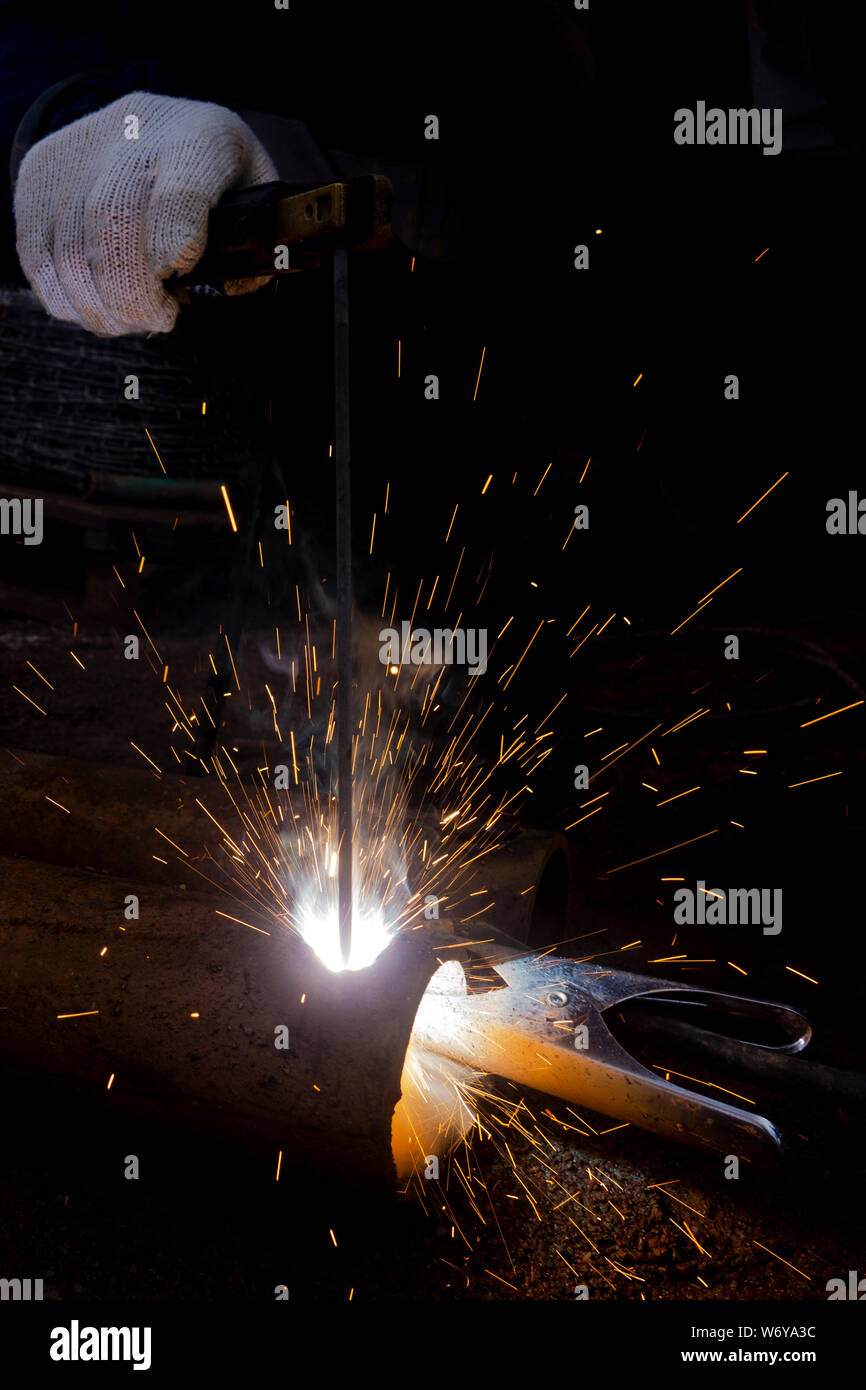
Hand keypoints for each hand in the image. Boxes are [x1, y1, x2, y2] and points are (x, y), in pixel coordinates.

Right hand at [14, 91, 277, 335]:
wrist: (164, 127)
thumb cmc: (218, 179)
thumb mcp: (253, 206)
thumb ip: (248, 249)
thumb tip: (218, 289)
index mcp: (201, 140)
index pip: (180, 189)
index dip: (173, 240)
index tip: (176, 278)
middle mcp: (132, 133)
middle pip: (112, 220)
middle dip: (131, 292)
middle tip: (155, 319)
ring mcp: (78, 150)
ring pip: (70, 246)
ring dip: (99, 304)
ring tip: (127, 318)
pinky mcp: (41, 172)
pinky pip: (37, 252)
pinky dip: (62, 295)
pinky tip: (94, 305)